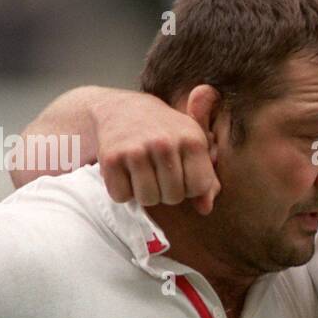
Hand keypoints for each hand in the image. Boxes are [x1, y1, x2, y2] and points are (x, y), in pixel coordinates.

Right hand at [92, 92, 219, 213]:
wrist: (120, 108)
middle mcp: (164, 144)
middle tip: (158, 171)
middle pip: (173, 197)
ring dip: (145, 193)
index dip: (190, 186)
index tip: (180, 172)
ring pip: (148, 199)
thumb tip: (205, 209)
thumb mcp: (192, 146)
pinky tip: (125, 171)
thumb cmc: (164, 133)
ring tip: (143, 172)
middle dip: (167, 191)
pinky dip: (122, 190)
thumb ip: (206, 180)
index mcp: (192, 140)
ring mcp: (136, 150)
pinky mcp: (111, 158)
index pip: (198, 187)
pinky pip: (122, 196)